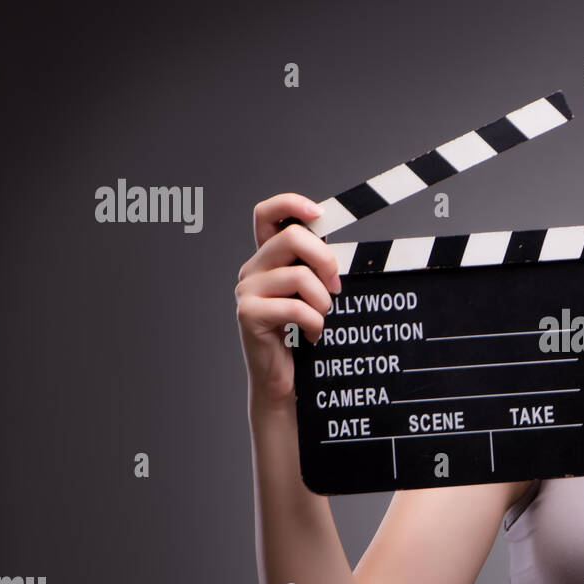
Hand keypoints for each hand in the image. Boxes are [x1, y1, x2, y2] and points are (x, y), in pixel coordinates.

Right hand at [235, 193, 342, 408]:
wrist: (283, 379)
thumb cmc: (301, 334)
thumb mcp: (310, 294)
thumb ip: (315, 269)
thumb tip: (335, 253)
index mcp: (267, 259)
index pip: (266, 214)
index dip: (290, 203)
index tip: (319, 214)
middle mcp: (252, 269)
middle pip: (292, 237)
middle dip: (326, 259)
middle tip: (335, 286)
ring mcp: (247, 291)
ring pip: (300, 275)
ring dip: (323, 300)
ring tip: (321, 317)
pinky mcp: (248, 314)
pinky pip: (296, 307)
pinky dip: (315, 323)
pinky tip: (312, 334)